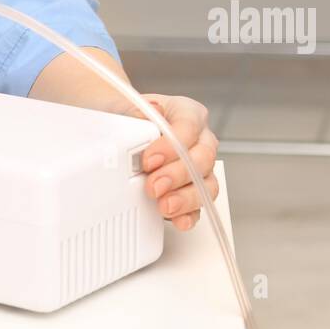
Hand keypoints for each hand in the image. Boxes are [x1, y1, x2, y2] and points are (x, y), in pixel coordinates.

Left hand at [124, 94, 219, 230]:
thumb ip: (136, 112)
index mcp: (188, 114)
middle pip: (203, 158)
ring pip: (208, 185)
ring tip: (164, 205)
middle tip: (153, 185)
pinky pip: (200, 206)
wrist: (121, 133)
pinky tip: (177, 219)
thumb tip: (146, 114)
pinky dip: (189, 215)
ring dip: (186, 198)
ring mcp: (199, 168)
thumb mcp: (127, 108)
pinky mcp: (192, 191)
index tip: (149, 159)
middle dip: (178, 175)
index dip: (171, 146)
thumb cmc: (129, 119)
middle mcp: (199, 141)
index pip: (190, 127)